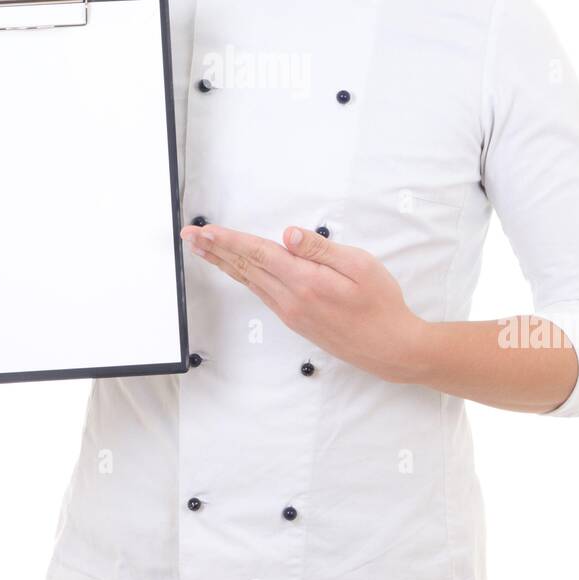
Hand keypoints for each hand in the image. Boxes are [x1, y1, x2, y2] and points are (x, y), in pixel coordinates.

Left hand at [180, 222, 425, 381]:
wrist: (390, 348)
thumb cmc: (381, 304)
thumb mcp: (361, 266)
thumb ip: (321, 250)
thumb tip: (288, 235)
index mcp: (306, 282)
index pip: (258, 254)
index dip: (228, 240)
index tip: (204, 231)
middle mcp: (291, 300)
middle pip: (245, 268)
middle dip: (214, 249)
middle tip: (187, 236)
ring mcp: (291, 312)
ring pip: (250, 281)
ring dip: (224, 262)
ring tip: (202, 248)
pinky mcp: (295, 320)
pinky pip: (261, 293)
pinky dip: (243, 276)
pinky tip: (236, 269)